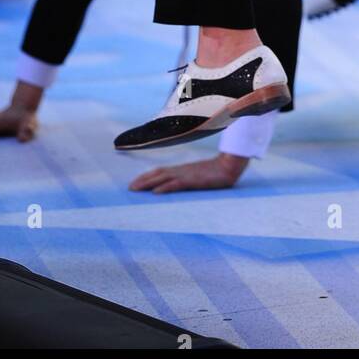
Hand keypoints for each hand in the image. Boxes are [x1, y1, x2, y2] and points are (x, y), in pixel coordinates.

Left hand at [128, 152, 249, 192]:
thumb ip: (189, 178)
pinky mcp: (193, 180)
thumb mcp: (199, 175)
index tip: (135, 183)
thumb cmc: (217, 171)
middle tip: (129, 188)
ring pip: (162, 178)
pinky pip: (176, 184)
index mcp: (182, 169)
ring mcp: (186, 174)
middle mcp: (181, 170)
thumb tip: (180, 184)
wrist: (229, 165)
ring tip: (136, 190)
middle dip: (142, 180)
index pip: (160, 171)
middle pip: (157, 173)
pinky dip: (164, 187)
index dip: (147, 176)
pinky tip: (156, 192)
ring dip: (148, 183)